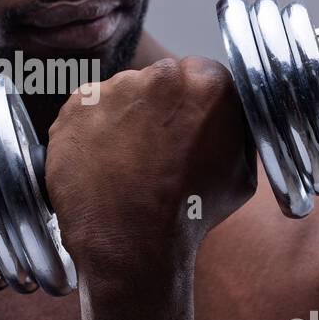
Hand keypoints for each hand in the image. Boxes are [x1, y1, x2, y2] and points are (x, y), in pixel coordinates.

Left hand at [44, 56, 257, 288]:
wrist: (132, 243)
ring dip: (124, 119)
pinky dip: (92, 131)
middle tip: (155, 148)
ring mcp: (114, 88)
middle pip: (160, 81)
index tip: (186, 127)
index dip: (193, 105)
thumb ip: (235, 132)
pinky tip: (101, 163)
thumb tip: (228, 121)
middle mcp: (160, 76)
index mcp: (208, 84)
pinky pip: (87, 110)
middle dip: (158, 107)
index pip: (201, 77)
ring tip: (125, 163)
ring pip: (122, 95)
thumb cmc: (189, 213)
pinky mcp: (77, 106)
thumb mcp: (241, 173)